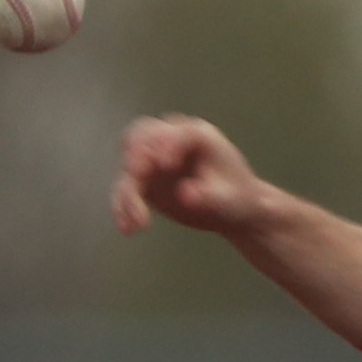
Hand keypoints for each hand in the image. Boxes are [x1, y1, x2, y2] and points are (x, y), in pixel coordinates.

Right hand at [111, 114, 268, 235]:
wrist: (233, 211)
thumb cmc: (238, 198)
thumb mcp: (229, 199)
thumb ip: (208, 195)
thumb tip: (185, 195)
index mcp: (197, 135)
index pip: (175, 132)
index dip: (167, 145)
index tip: (165, 166)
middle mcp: (170, 139)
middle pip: (141, 136)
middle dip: (136, 157)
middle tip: (137, 179)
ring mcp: (154, 158)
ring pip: (128, 164)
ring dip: (127, 191)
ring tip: (138, 221)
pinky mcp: (144, 179)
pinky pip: (126, 187)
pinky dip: (123, 206)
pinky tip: (128, 229)